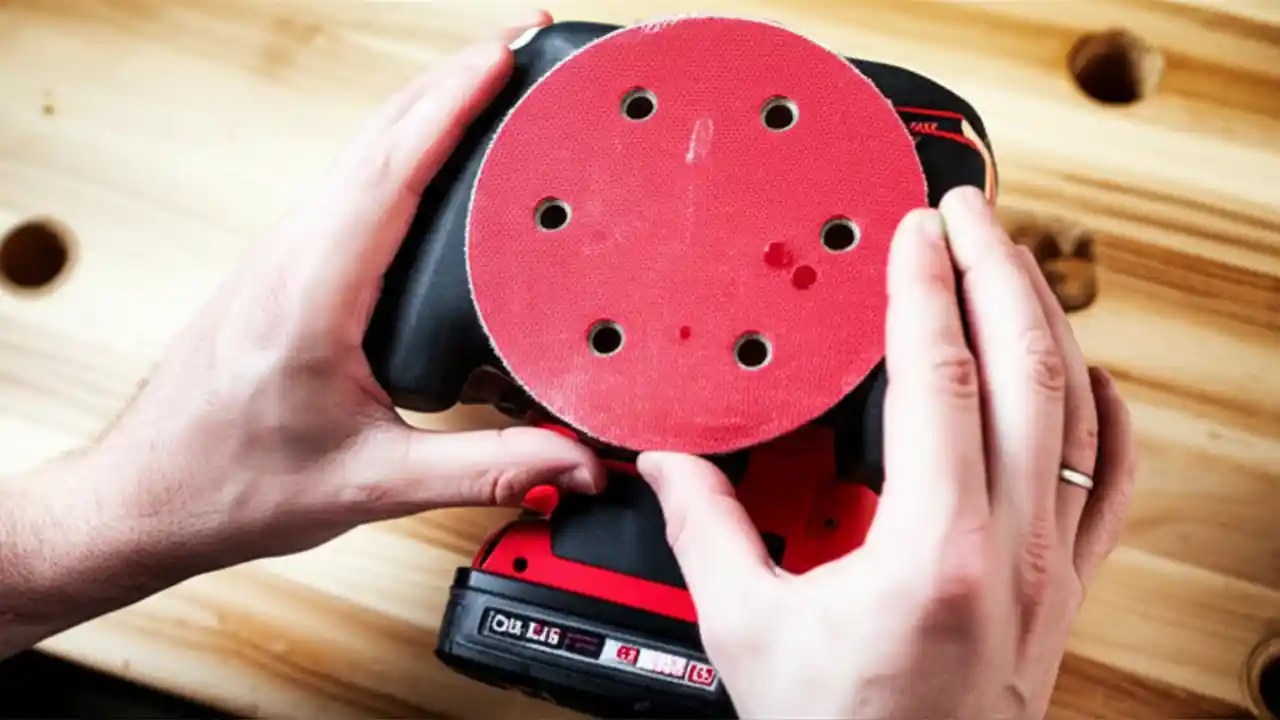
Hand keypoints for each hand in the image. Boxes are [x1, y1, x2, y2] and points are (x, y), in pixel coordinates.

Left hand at [1, 12, 602, 653]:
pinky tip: (433, 154)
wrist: (148, 494)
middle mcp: (292, 255)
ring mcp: (283, 254)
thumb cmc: (232, 483)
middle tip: (520, 44)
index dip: (451, 103)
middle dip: (451, 76)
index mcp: (312, 294)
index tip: (502, 56)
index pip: (391, 170)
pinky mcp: (285, 267)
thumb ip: (486, 468)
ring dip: (424, 104)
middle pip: (378, 135)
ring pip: (361, 152)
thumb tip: (575, 458)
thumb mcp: (373, 482)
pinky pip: (351, 183)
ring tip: (490, 80)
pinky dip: (402, 146)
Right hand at [638, 186, 1135, 717]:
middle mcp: (1009, 543)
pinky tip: (1088, 373)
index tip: (915, 230)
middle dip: (998, 269)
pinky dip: (1106, 408)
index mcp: (931, 546)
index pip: (940, 377)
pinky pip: (1113, 477)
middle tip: (968, 210)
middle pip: (1028, 368)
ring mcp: (1049, 561)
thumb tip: (669, 464)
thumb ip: (704, 530)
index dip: (926, 288)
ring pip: (1080, 408)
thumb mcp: (749, 628)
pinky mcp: (1063, 582)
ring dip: (1047, 320)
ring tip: (1012, 263)